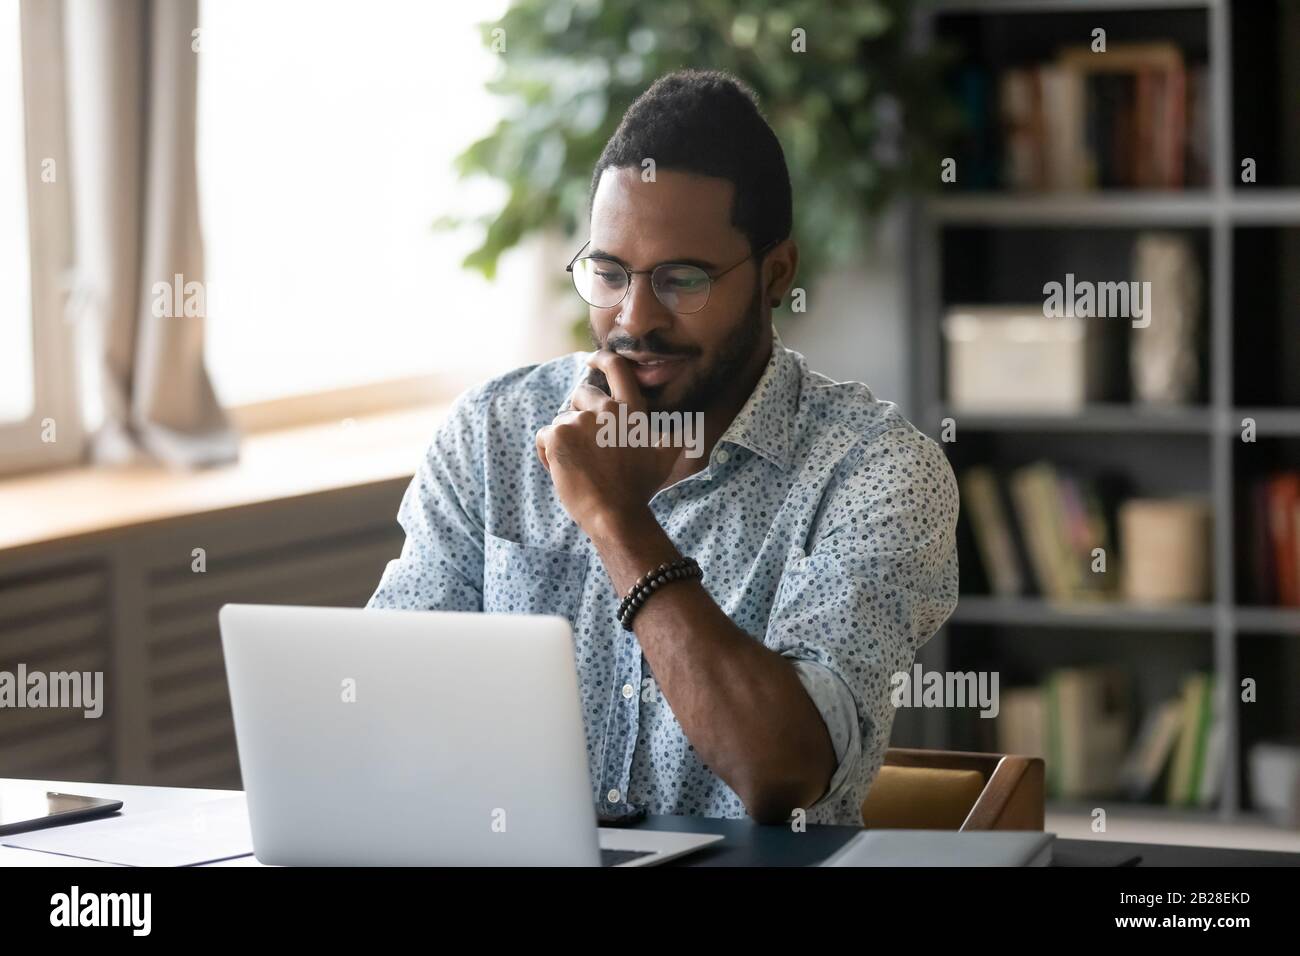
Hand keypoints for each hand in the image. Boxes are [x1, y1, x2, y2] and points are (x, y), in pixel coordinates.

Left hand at [535, 350, 680, 535]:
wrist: (615, 513)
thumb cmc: (640, 489)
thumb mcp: (666, 458)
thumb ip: (680, 438)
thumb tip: (695, 431)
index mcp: (631, 411)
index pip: (617, 369)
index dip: (602, 358)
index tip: (592, 359)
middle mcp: (606, 410)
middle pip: (580, 393)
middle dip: (578, 412)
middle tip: (586, 444)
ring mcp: (580, 421)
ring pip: (562, 419)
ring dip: (565, 439)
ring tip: (579, 466)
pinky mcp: (558, 436)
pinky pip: (544, 436)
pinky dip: (547, 453)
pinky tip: (563, 471)